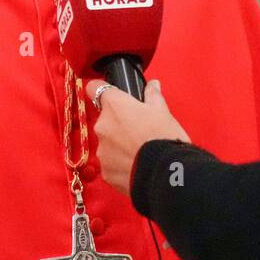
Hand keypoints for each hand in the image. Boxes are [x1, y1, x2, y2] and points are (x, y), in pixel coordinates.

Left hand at [87, 78, 190, 194]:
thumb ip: (153, 95)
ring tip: (139, 151)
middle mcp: (102, 126)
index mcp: (114, 106)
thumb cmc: (164, 138)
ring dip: (119, 144)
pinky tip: (137, 165)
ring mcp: (102, 151)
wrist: (165, 174)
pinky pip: (111, 163)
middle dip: (118, 123)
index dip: (101, 90)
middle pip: (105, 120)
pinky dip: (120, 164)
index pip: (94, 88)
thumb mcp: (163, 112)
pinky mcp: (105, 172)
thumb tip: (152, 85)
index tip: (111, 96)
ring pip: (107, 143)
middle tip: (139, 130)